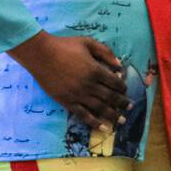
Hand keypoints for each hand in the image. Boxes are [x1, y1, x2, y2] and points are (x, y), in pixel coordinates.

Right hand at [7, 31, 128, 131]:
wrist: (40, 54)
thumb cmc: (64, 46)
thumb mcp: (87, 42)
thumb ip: (105, 52)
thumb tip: (119, 65)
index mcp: (95, 70)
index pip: (115, 83)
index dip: (123, 87)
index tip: (125, 90)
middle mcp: (89, 85)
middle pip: (111, 97)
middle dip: (123, 103)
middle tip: (130, 107)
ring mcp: (78, 95)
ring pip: (100, 108)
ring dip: (113, 115)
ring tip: (122, 121)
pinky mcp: (67, 102)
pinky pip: (84, 115)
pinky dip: (95, 123)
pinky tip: (104, 128)